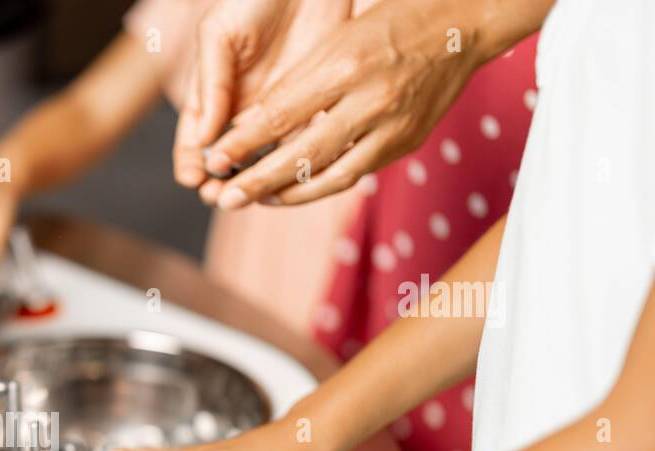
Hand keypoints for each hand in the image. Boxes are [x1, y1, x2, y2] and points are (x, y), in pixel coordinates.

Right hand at [173, 0, 351, 191]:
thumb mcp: (219, 34)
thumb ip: (211, 84)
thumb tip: (202, 137)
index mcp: (214, 93)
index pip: (195, 138)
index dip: (190, 161)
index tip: (191, 178)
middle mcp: (243, 108)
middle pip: (227, 157)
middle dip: (219, 181)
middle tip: (216, 196)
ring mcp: (277, 110)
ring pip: (263, 158)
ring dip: (254, 181)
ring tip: (246, 194)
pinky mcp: (311, 106)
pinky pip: (301, 142)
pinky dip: (291, 164)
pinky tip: (285, 177)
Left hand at [189, 0, 510, 207]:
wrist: (465, 24)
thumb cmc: (391, 22)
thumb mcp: (336, 39)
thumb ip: (294, 83)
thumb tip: (248, 124)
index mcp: (345, 67)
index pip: (281, 116)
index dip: (244, 144)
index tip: (214, 161)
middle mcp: (370, 102)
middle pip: (302, 155)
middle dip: (258, 182)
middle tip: (226, 200)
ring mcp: (392, 128)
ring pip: (330, 177)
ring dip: (289, 194)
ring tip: (257, 201)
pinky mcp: (405, 144)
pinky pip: (355, 175)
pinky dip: (321, 186)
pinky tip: (295, 191)